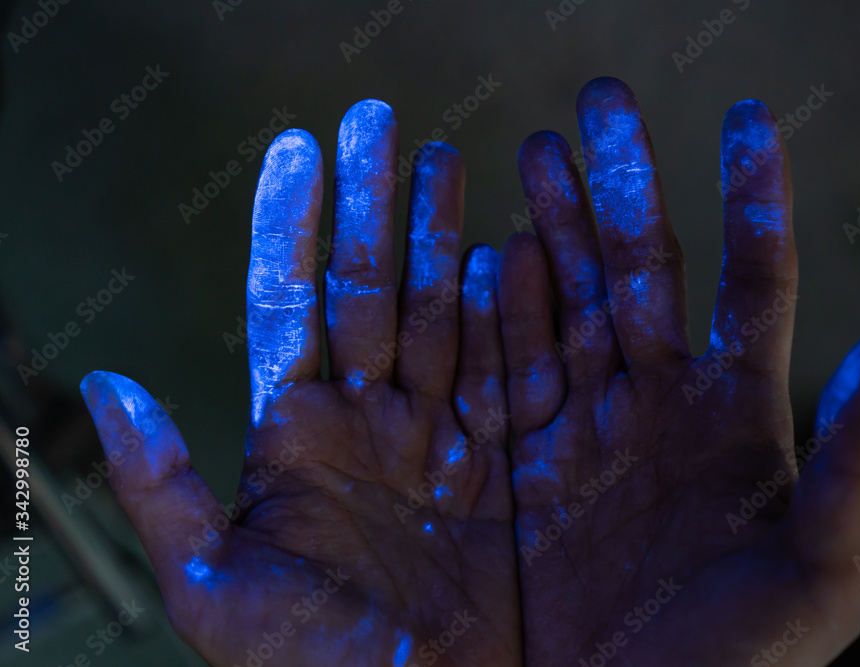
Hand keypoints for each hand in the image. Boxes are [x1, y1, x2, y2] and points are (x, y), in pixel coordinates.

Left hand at [81, 101, 520, 665]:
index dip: (288, 227)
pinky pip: (511, 369)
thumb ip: (165, 490)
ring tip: (444, 159)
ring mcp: (439, 430)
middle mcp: (366, 419)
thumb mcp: (218, 593)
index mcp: (293, 437)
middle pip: (367, 289)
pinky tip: (514, 248)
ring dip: (440, 237)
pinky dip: (515, 310)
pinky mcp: (505, 459)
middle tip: (376, 119)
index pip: (287, 308)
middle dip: (371, 206)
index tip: (298, 149)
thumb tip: (110, 386)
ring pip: (439, 311)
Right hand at [499, 77, 859, 665]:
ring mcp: (579, 424)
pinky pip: (499, 365)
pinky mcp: (513, 457)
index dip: (753, 201)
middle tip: (599, 107)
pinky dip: (491, 308)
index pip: (749, 285)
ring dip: (552, 225)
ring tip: (534, 154)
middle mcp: (655, 405)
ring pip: (567, 299)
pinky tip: (482, 252)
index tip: (748, 120)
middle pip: (640, 270)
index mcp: (733, 419)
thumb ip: (853, 466)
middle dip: (623, 185)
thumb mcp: (814, 583)